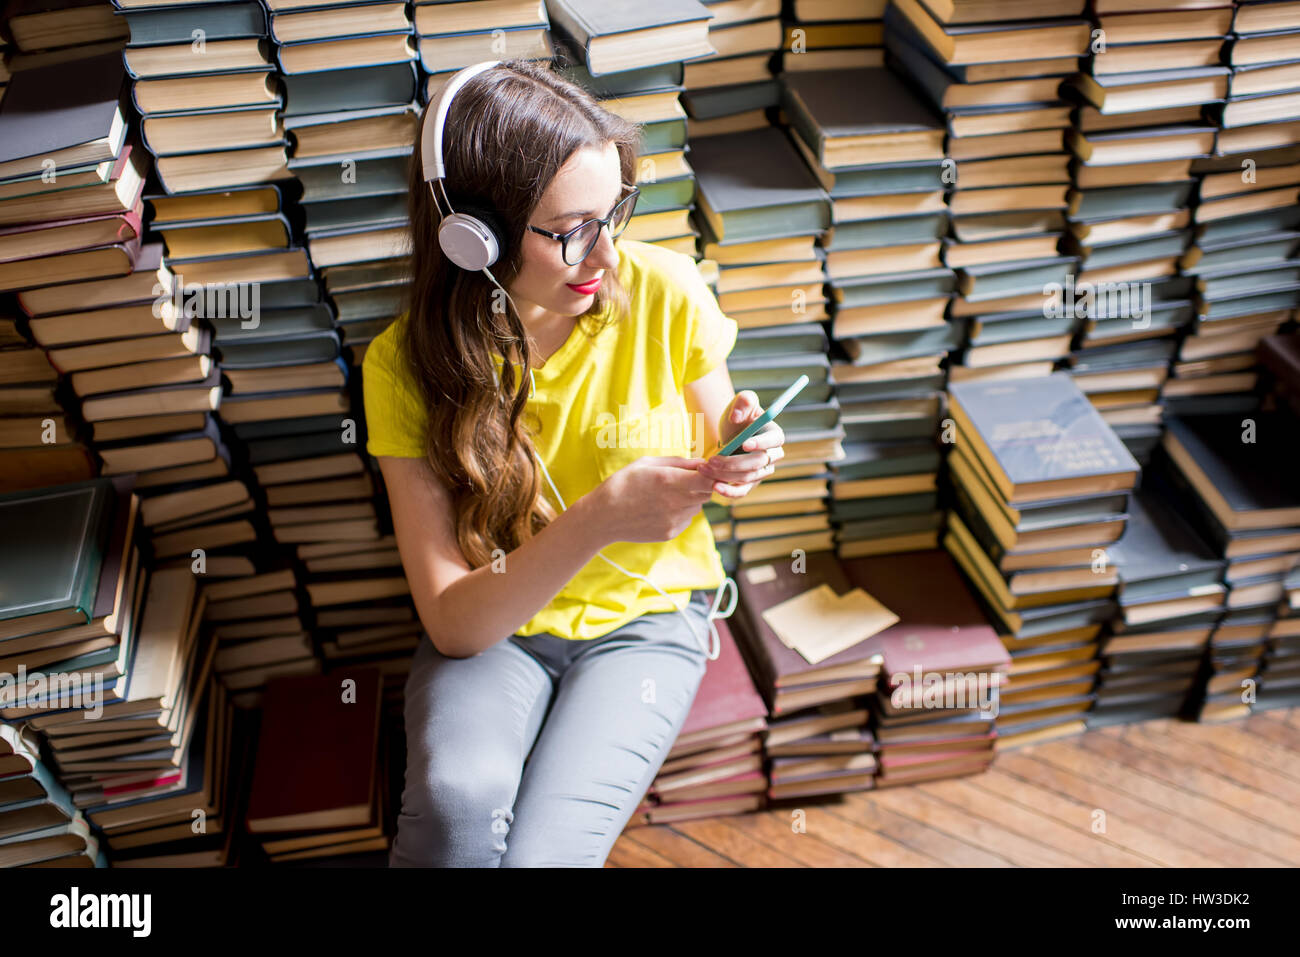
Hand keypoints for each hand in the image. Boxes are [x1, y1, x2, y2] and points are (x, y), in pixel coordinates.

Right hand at [589, 455, 716, 543]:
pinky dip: (679, 513)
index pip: (709, 479)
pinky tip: (659, 509)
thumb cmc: (623, 483)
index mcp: (669, 480)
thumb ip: (678, 462)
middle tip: (682, 481)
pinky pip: (686, 519)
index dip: (712, 474)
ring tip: (665, 496)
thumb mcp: (647, 463)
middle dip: (701, 485)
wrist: (603, 517)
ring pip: (697, 507)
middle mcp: (675, 502)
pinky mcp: (670, 533)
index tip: (704, 470)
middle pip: (707, 493)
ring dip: (690, 499)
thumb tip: (702, 462)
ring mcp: (674, 520)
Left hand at [698, 390, 784, 499]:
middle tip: (712, 460)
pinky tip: (715, 487)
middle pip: (758, 463)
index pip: (774, 441)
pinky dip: (729, 492)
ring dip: (724, 474)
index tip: (744, 443)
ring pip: (746, 477)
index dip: (761, 443)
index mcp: (775, 435)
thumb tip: (737, 416)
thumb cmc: (738, 417)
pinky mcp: (750, 483)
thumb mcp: (740, 403)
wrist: (728, 434)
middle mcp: (772, 456)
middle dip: (734, 463)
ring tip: (703, 468)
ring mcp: (762, 472)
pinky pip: (742, 492)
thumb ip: (743, 401)